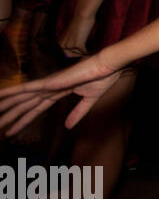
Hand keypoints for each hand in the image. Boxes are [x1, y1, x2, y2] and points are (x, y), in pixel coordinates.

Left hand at [0, 53, 125, 136]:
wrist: (109, 66)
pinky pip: (27, 88)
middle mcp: (48, 88)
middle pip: (24, 105)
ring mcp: (48, 84)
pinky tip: (0, 95)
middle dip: (10, 117)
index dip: (23, 121)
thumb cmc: (103, 78)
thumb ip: (77, 113)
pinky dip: (13, 91)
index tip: (11, 132)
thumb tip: (67, 127)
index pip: (35, 109)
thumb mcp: (89, 100)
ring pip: (22, 99)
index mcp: (57, 93)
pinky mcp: (50, 81)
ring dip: (6, 107)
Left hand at [57, 14, 95, 58]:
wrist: (82, 15)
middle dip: (77, 55)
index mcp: (59, 41)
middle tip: (84, 53)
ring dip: (83, 54)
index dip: (72, 53)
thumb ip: (69, 40)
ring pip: (77, 55)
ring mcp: (70, 45)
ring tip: (89, 51)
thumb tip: (74, 48)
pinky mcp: (78, 45)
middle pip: (70, 56)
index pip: (64, 53)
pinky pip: (84, 52)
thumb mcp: (70, 33)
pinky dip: (89, 52)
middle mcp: (62, 45)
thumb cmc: (78, 22)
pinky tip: (91, 50)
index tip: (78, 53)